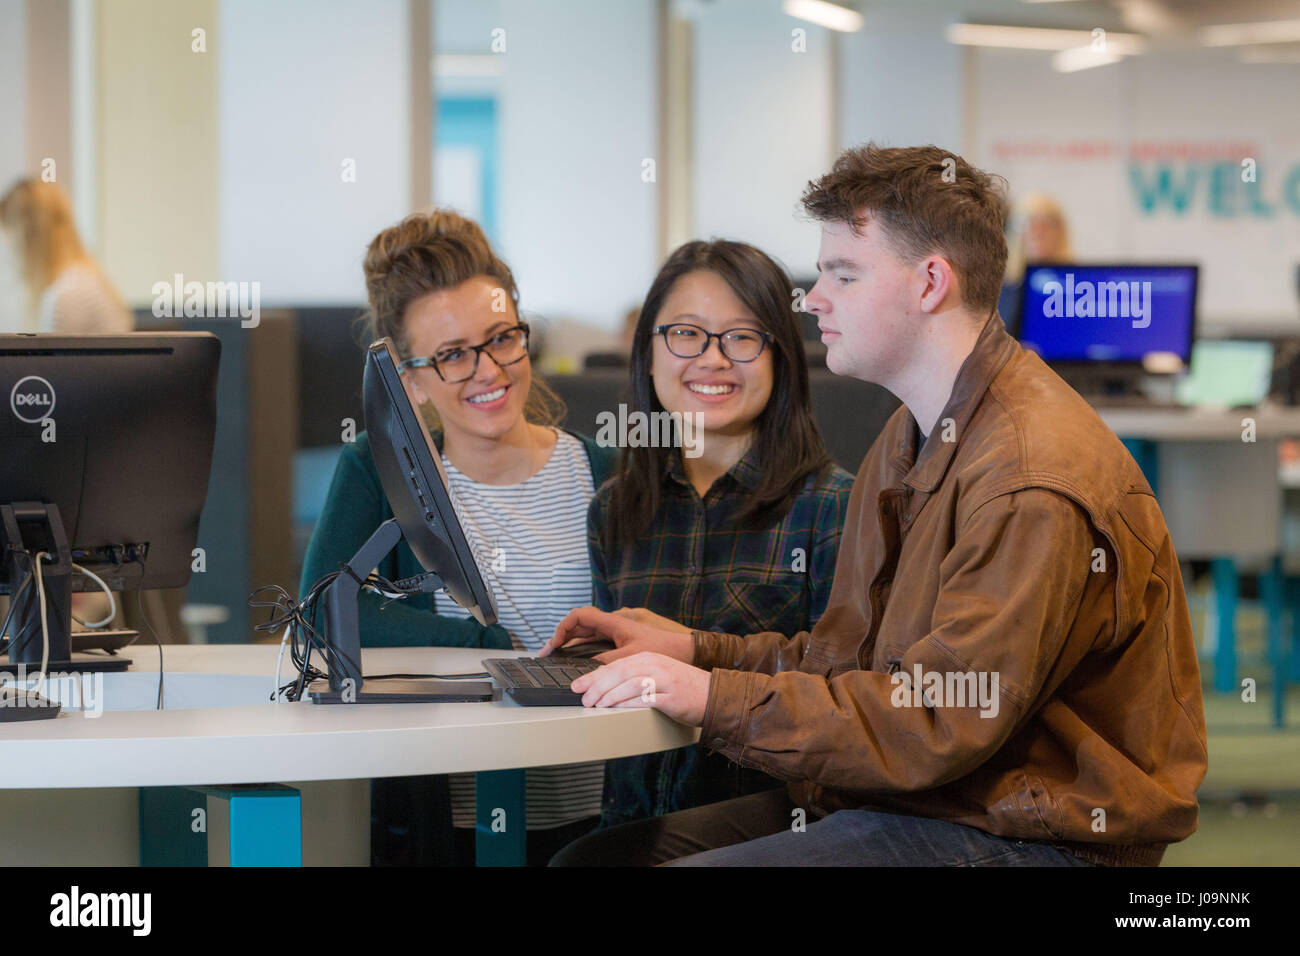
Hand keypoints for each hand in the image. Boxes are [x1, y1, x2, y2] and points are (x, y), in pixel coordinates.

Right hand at [539, 605, 693, 662]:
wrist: (684, 651)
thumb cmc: (663, 649)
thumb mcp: (630, 659)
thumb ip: (606, 664)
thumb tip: (585, 672)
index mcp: (613, 622)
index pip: (579, 616)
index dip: (563, 628)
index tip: (553, 644)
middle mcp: (612, 624)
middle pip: (578, 624)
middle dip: (560, 637)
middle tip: (547, 653)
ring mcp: (615, 632)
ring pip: (585, 633)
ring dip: (569, 643)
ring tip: (555, 656)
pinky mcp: (619, 641)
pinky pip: (594, 641)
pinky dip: (580, 648)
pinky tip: (575, 659)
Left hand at [570, 651, 710, 725]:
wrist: (713, 694)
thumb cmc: (683, 687)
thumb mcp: (657, 673)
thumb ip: (635, 676)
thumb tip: (605, 686)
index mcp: (648, 658)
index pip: (615, 665)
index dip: (593, 676)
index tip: (578, 686)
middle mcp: (655, 665)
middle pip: (619, 673)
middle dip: (597, 686)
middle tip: (583, 699)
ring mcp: (664, 680)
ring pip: (629, 685)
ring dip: (609, 696)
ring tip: (595, 706)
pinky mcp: (671, 696)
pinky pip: (645, 700)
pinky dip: (628, 705)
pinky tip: (616, 710)